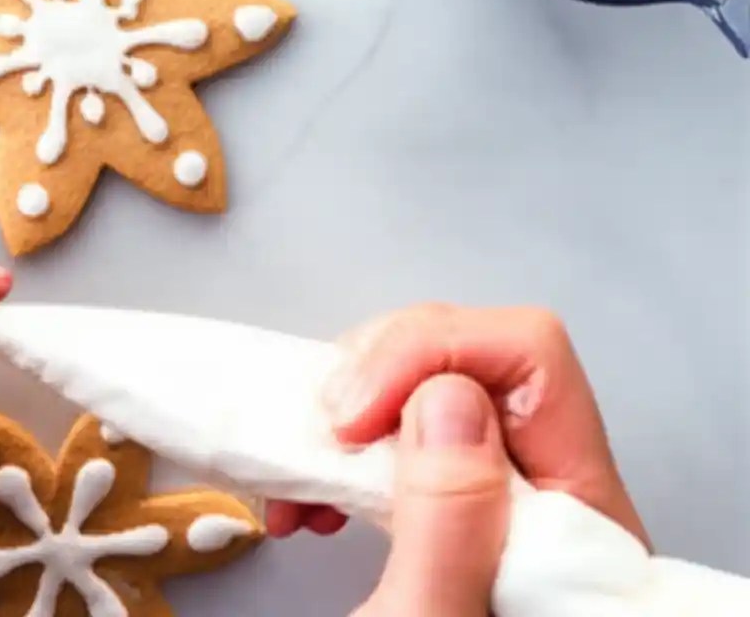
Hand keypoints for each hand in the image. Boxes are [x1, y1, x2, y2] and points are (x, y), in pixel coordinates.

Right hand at [266, 305, 648, 614]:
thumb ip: (451, 518)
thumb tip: (448, 396)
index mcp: (574, 517)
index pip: (530, 359)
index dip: (430, 357)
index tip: (351, 417)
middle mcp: (542, 494)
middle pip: (473, 357)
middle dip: (375, 379)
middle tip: (322, 438)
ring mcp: (489, 498)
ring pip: (423, 387)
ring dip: (345, 415)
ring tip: (302, 480)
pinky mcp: (439, 506)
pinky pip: (390, 433)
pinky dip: (334, 449)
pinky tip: (307, 499)